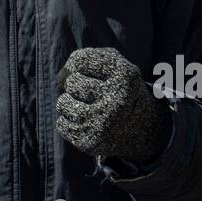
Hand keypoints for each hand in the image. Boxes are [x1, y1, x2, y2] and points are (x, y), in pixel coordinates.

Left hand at [56, 47, 171, 163]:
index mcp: (126, 77)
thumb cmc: (118, 88)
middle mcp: (116, 101)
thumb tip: (60, 76)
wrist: (140, 130)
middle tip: (90, 93)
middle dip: (75, 85)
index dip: (79, 65)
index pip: (81, 60)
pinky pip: (61, 124)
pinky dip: (67, 122)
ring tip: (85, 107)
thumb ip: (86, 58)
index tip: (90, 72)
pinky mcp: (90, 142)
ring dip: (68, 103)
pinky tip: (84, 122)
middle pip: (72, 82)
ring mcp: (103, 124)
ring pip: (63, 103)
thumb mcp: (115, 64)